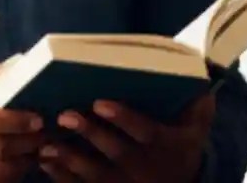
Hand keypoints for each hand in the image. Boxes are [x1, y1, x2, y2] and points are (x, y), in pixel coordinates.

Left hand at [37, 93, 214, 182]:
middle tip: (65, 116)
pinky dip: (63, 179)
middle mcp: (150, 169)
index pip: (146, 132)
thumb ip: (199, 103)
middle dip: (91, 135)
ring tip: (48, 144)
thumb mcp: (196, 126)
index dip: (124, 118)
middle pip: (118, 154)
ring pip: (98, 177)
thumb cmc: (181, 143)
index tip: (99, 102)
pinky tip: (45, 162)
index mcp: (169, 146)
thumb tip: (201, 74)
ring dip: (71, 161)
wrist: (183, 182)